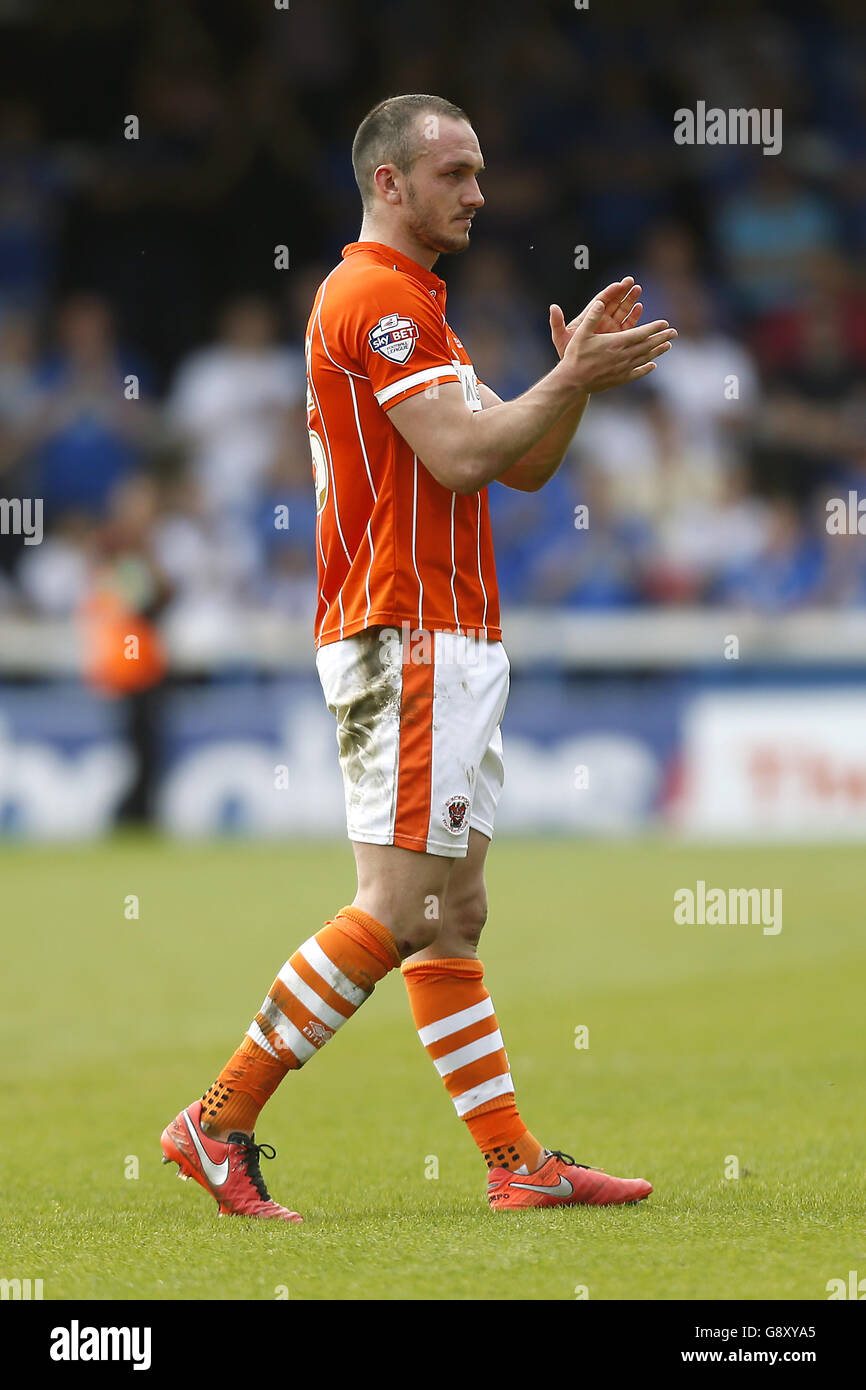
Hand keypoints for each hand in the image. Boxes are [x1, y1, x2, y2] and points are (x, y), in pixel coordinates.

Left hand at [550, 277, 642, 359]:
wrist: (576, 372)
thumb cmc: (566, 353)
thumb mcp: (560, 338)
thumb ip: (557, 323)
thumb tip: (553, 307)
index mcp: (588, 318)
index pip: (600, 301)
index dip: (609, 292)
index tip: (618, 284)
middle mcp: (600, 321)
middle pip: (613, 302)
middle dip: (622, 291)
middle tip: (631, 281)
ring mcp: (610, 329)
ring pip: (622, 311)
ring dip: (630, 300)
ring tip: (637, 289)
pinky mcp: (618, 338)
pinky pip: (627, 325)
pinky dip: (633, 316)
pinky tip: (639, 307)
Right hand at [558, 296, 676, 394]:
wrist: (572, 381)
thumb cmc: (575, 355)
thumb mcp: (581, 333)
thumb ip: (592, 317)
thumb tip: (600, 301)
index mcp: (616, 342)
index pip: (641, 333)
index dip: (654, 328)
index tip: (665, 323)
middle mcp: (623, 356)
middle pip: (647, 345)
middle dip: (662, 338)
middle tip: (674, 333)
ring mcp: (623, 369)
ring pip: (645, 358)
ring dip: (657, 351)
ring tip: (668, 346)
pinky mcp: (619, 379)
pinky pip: (637, 373)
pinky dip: (646, 368)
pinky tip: (653, 365)